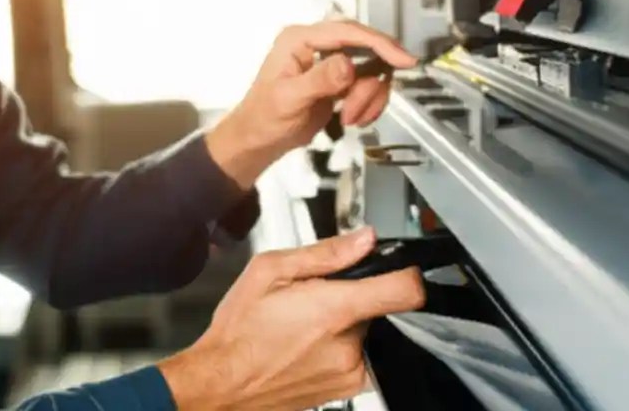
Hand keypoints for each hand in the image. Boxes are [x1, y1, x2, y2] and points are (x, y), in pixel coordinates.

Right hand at [157, 228, 424, 409]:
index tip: (399, 267)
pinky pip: (361, 357)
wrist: (222, 383)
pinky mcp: (346, 390)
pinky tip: (310, 342)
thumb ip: (324, 253)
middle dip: (357, 297)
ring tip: (309, 323)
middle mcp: (348, 346)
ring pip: (370, 332)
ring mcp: (350, 374)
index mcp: (333, 310)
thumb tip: (364, 239)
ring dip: (349, 323)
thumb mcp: (269, 271)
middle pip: (381, 308)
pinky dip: (342, 345)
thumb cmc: (239, 331)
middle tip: (319, 297)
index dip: (407, 272)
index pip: (405, 290)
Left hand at [207, 21, 416, 187]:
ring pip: (371, 69)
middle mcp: (316, 45)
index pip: (347, 32)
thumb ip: (320, 80)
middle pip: (365, 47)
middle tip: (364, 107)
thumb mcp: (289, 99)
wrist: (260, 139)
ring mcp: (329, 62)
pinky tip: (354, 118)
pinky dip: (369, 104)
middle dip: (370, 81)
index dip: (379, 43)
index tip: (402, 60)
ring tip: (349, 117)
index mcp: (299, 39)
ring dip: (367, 98)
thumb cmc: (263, 117)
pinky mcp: (339, 80)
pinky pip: (369, 84)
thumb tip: (348, 65)